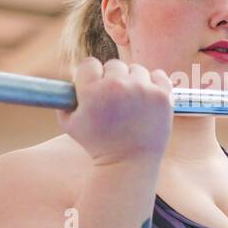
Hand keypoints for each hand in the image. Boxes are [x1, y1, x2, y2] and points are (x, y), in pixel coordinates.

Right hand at [58, 57, 174, 166]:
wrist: (128, 164)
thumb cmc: (97, 145)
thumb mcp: (70, 125)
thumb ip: (65, 101)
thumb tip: (68, 84)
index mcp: (93, 91)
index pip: (90, 64)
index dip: (91, 76)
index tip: (95, 88)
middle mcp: (118, 86)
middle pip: (114, 65)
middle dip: (112, 79)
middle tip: (115, 100)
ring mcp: (143, 90)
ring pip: (136, 69)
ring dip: (133, 81)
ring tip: (131, 102)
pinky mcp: (162, 96)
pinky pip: (158, 75)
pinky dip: (153, 84)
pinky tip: (146, 98)